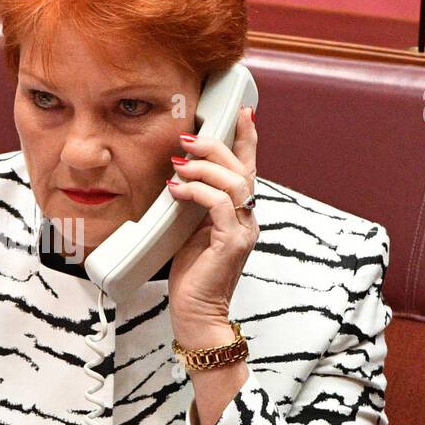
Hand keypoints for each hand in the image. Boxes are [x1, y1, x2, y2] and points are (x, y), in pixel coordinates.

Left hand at [166, 104, 257, 344]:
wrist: (197, 314)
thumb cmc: (192, 276)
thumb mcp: (190, 230)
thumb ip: (194, 204)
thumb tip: (179, 174)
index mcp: (240, 213)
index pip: (248, 167)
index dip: (247, 138)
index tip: (242, 110)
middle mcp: (248, 218)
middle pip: (241, 168)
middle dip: (216, 145)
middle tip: (188, 136)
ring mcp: (243, 231)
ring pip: (234, 182)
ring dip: (204, 166)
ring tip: (179, 163)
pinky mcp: (231, 244)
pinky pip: (219, 206)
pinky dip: (197, 191)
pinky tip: (177, 189)